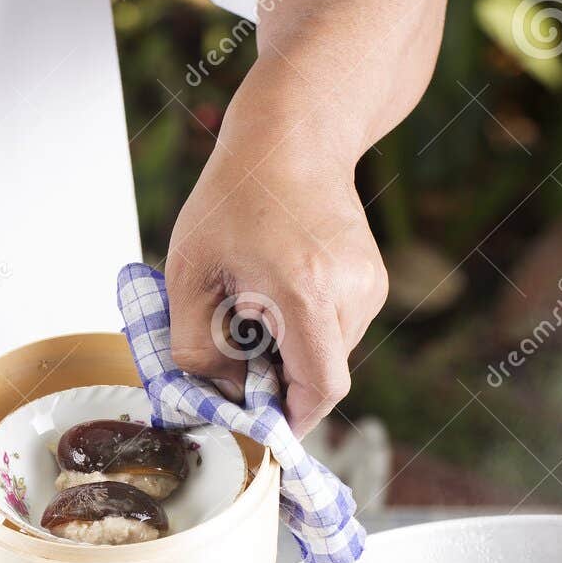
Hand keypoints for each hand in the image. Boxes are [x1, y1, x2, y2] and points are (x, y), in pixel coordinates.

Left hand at [166, 89, 386, 434]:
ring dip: (289, 351)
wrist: (293, 136)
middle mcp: (353, 293)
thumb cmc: (234, 198)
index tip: (258, 426)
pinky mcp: (373, 280)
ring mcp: (371, 285)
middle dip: (276, 380)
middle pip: (319, 376)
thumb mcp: (188, 275)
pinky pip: (336, 329)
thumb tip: (222, 396)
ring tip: (252, 303)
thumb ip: (196, 348)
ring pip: (329, 354)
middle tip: (233, 347)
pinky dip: (304, 327)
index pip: (319, 390)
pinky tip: (275, 289)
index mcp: (309, 293)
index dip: (290, 420)